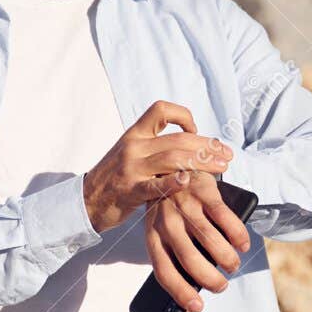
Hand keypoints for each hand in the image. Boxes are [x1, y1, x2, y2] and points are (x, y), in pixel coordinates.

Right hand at [83, 101, 232, 232]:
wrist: (85, 200)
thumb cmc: (113, 178)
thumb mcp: (130, 154)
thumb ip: (154, 147)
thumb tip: (187, 146)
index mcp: (134, 134)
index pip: (161, 110)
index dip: (184, 116)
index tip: (197, 131)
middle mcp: (134, 146)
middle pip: (178, 138)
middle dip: (207, 145)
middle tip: (226, 154)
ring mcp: (131, 168)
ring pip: (172, 158)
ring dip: (202, 162)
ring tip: (221, 168)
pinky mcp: (130, 190)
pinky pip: (155, 185)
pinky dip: (174, 182)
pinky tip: (189, 181)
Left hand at [144, 171, 251, 311]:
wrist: (174, 164)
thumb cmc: (171, 208)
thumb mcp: (163, 229)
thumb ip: (175, 255)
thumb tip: (190, 298)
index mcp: (153, 234)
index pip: (163, 270)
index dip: (180, 292)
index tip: (197, 307)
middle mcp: (166, 221)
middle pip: (189, 259)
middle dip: (209, 278)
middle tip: (222, 286)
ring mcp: (185, 204)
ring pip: (209, 240)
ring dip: (226, 259)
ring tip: (233, 265)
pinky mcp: (202, 190)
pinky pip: (224, 217)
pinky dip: (237, 235)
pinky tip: (242, 244)